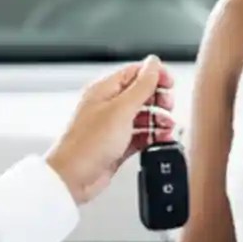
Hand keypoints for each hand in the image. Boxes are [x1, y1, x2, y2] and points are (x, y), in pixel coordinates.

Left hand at [46, 55, 177, 204]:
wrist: (72, 178)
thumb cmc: (87, 144)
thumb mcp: (121, 109)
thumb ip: (141, 86)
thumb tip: (153, 63)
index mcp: (104, 90)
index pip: (135, 72)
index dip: (155, 75)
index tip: (169, 84)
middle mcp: (108, 106)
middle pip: (141, 93)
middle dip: (159, 99)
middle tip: (167, 106)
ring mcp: (112, 127)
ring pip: (142, 116)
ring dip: (158, 119)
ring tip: (166, 126)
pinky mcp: (116, 146)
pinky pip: (140, 136)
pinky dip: (152, 136)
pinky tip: (159, 139)